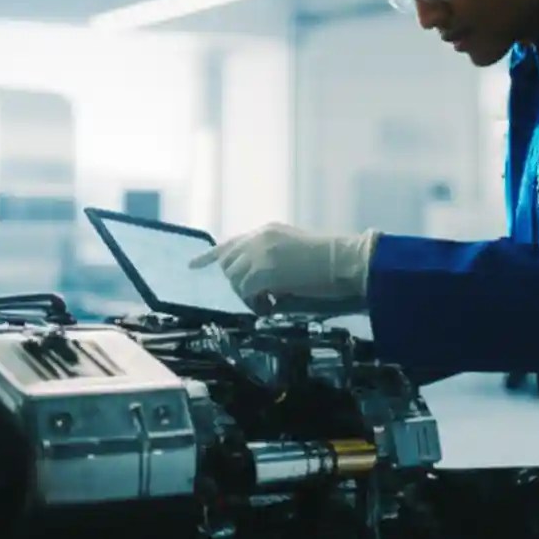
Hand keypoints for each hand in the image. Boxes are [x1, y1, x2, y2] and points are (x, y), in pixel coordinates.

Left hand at [189, 223, 378, 307]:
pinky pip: (247, 293)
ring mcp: (260, 253)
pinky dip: (256, 304)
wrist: (346, 262)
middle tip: (258, 299)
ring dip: (248, 296)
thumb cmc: (331, 263)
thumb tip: (257, 286)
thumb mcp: (295, 254)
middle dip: (237, 284)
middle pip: (228, 264)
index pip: (230, 243)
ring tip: (271, 303)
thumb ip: (271, 262)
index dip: (210, 256)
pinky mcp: (264, 271)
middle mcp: (259, 238)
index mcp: (268, 232)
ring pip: (235, 280)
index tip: (192, 265)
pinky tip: (272, 307)